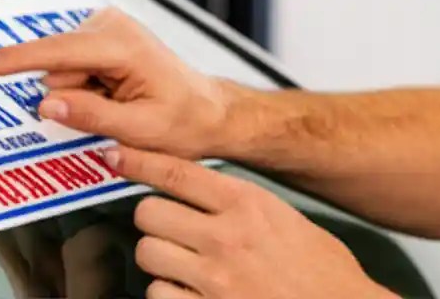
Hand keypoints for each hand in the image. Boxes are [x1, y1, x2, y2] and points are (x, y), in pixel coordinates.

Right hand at [0, 7, 232, 158]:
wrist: (208, 110)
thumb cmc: (183, 122)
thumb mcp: (138, 130)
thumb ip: (90, 115)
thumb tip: (46, 103)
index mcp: (122, 46)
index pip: (57, 53)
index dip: (15, 61)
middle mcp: (111, 26)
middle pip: (57, 68)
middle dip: (72, 98)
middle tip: (117, 111)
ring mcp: (105, 27)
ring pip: (62, 71)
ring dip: (81, 95)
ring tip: (120, 104)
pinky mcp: (99, 36)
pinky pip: (70, 68)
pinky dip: (85, 88)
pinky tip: (114, 96)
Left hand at [112, 146, 397, 298]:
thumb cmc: (323, 273)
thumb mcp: (285, 219)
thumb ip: (240, 204)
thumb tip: (199, 192)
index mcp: (248, 204)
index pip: (176, 172)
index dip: (138, 160)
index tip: (116, 155)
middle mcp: (226, 237)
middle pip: (148, 213)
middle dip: (152, 221)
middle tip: (167, 229)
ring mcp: (214, 279)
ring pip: (148, 254)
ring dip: (159, 261)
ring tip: (183, 267)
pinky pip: (158, 296)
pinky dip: (167, 295)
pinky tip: (190, 294)